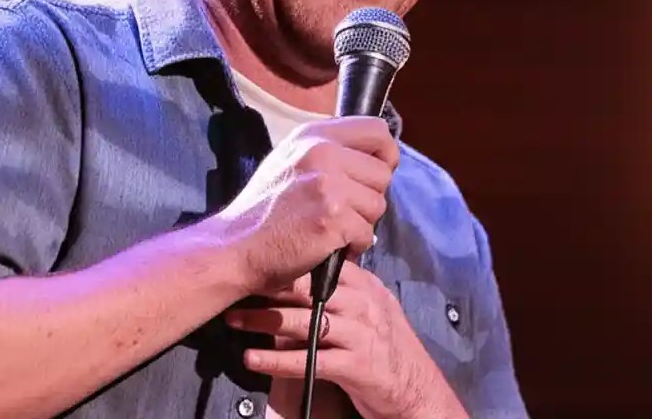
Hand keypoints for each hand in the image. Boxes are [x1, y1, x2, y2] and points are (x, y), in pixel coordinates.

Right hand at [213, 116, 397, 293]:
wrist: (235, 247)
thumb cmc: (262, 210)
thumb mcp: (289, 161)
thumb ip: (327, 152)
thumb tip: (374, 159)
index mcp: (313, 135)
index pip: (376, 129)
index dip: (384, 154)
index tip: (372, 175)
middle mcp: (322, 152)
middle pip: (382, 173)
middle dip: (369, 198)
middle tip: (342, 212)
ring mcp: (328, 185)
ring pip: (378, 205)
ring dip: (361, 224)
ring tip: (331, 229)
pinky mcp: (333, 218)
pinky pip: (367, 234)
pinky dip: (353, 247)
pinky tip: (328, 245)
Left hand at [224, 262, 468, 418]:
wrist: (417, 390)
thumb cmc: (386, 347)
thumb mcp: (370, 309)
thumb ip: (343, 290)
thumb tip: (303, 271)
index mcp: (365, 286)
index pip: (321, 265)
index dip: (286, 264)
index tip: (253, 261)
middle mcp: (363, 305)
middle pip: (307, 290)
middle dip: (268, 287)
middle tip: (235, 285)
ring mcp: (360, 335)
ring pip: (304, 322)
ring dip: (263, 321)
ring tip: (234, 320)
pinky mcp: (356, 367)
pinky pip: (310, 361)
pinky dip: (277, 360)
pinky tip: (253, 358)